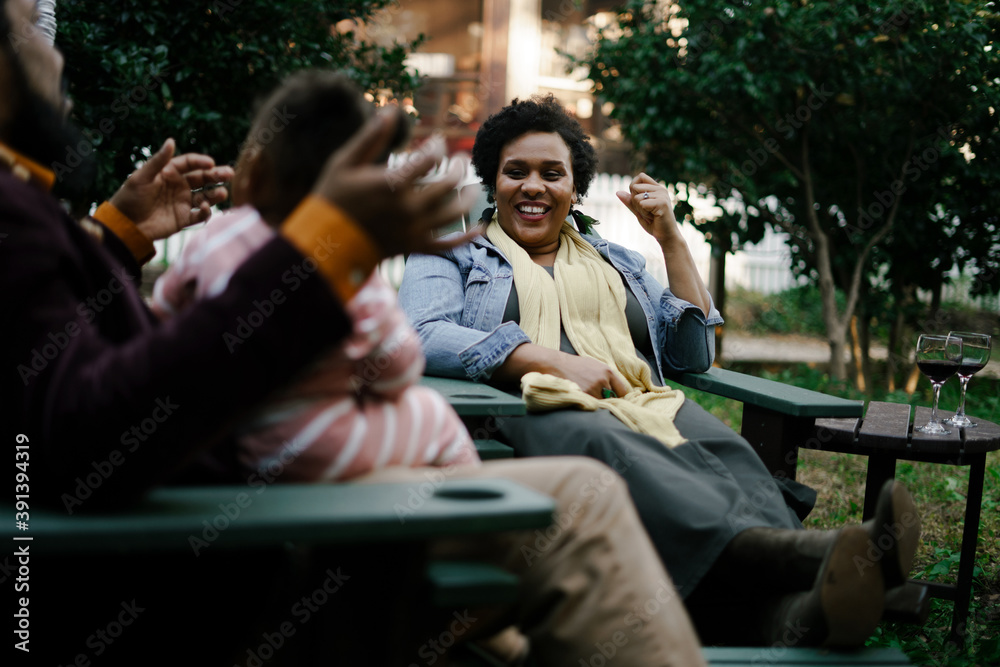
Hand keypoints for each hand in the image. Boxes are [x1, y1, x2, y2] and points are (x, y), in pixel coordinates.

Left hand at [109, 138, 233, 240]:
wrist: (125, 224)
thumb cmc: (129, 197)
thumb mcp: (142, 177)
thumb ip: (159, 161)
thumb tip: (171, 141)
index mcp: (169, 173)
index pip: (190, 164)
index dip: (201, 162)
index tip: (211, 163)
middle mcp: (179, 186)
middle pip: (202, 178)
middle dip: (217, 176)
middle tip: (229, 174)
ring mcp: (183, 202)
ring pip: (205, 196)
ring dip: (216, 194)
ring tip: (222, 193)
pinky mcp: (184, 219)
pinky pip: (200, 215)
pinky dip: (206, 212)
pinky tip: (205, 208)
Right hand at [311, 110, 477, 256]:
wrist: (327, 242)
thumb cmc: (333, 198)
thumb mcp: (345, 161)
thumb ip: (370, 137)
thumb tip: (390, 109)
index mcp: (392, 184)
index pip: (430, 159)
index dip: (438, 147)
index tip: (437, 142)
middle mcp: (408, 208)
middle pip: (449, 184)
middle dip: (459, 167)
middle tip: (460, 159)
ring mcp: (414, 230)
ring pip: (455, 212)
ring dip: (468, 196)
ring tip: (471, 186)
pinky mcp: (416, 247)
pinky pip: (448, 245)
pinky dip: (466, 238)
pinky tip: (479, 227)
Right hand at [497, 344, 629, 398]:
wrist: (553, 365)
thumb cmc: (573, 365)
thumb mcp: (594, 365)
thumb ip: (607, 377)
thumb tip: (619, 392)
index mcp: (608, 371)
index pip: (624, 391)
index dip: (620, 397)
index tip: (617, 400)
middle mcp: (602, 380)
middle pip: (614, 399)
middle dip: (609, 401)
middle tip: (600, 401)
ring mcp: (592, 389)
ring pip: (602, 405)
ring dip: (597, 405)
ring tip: (587, 400)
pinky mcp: (582, 396)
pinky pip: (591, 407)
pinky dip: (587, 406)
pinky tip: (581, 402)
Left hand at [615, 173, 681, 244]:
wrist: (666, 236)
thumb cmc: (654, 224)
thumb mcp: (638, 211)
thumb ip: (630, 201)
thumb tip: (617, 192)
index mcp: (656, 188)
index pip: (640, 176)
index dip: (633, 188)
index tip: (640, 201)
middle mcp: (660, 189)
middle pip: (634, 187)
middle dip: (635, 202)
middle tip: (647, 211)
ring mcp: (662, 195)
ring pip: (636, 197)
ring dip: (640, 209)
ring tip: (651, 215)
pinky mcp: (662, 202)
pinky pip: (641, 204)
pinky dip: (644, 213)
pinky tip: (653, 217)